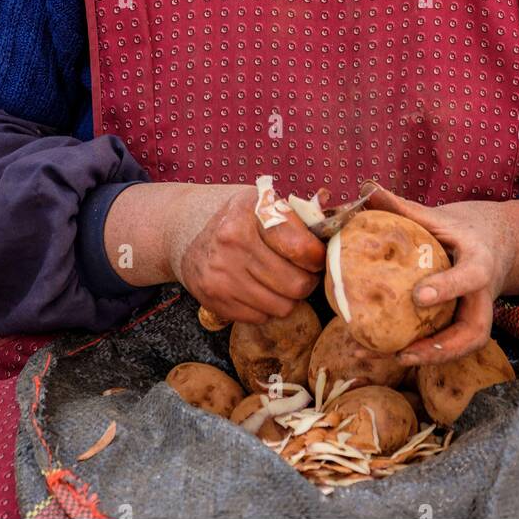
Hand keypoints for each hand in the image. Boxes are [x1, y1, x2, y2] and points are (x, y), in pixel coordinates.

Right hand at [168, 184, 323, 325]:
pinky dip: (267, 307)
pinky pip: (261, 317)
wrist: (184, 231)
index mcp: (250, 214)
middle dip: (308, 281)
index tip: (316, 256)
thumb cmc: (234, 215)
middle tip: (304, 272)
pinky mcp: (214, 299)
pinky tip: (260, 289)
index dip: (318, 257)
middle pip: (296, 284)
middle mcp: (233, 245)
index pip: (302, 248)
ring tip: (282, 281)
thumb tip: (335, 222)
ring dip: (289, 297)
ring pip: (282, 307)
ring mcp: (222, 275)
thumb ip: (297, 214)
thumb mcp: (261, 201)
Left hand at [361, 187, 518, 364]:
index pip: (470, 276)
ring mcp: (479, 312)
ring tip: (396, 359)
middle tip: (405, 352)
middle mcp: (484, 294)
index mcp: (479, 261)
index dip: (447, 288)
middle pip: (475, 329)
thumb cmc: (465, 229)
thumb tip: (366, 188)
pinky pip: (454, 344)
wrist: (502, 242)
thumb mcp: (440, 216)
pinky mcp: (470, 323)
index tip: (418, 297)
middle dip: (444, 347)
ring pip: (466, 344)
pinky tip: (396, 354)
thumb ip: (404, 207)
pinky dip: (429, 353)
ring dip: (434, 358)